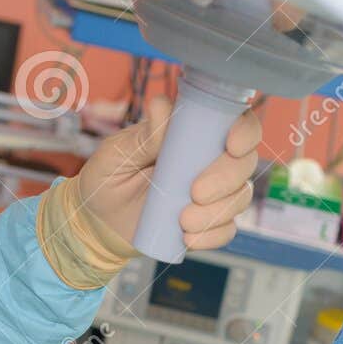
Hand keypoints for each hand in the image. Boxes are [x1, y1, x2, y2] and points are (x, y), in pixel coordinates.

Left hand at [77, 96, 261, 251]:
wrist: (98, 222)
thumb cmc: (107, 178)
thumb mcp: (118, 153)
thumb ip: (144, 135)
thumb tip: (162, 106)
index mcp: (192, 132)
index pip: (235, 121)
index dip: (244, 131)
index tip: (231, 145)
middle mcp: (209, 159)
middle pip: (245, 162)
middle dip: (227, 178)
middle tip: (195, 192)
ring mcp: (213, 193)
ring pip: (240, 196)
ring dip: (218, 211)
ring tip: (183, 221)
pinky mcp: (207, 222)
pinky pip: (227, 229)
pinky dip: (213, 235)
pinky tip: (188, 238)